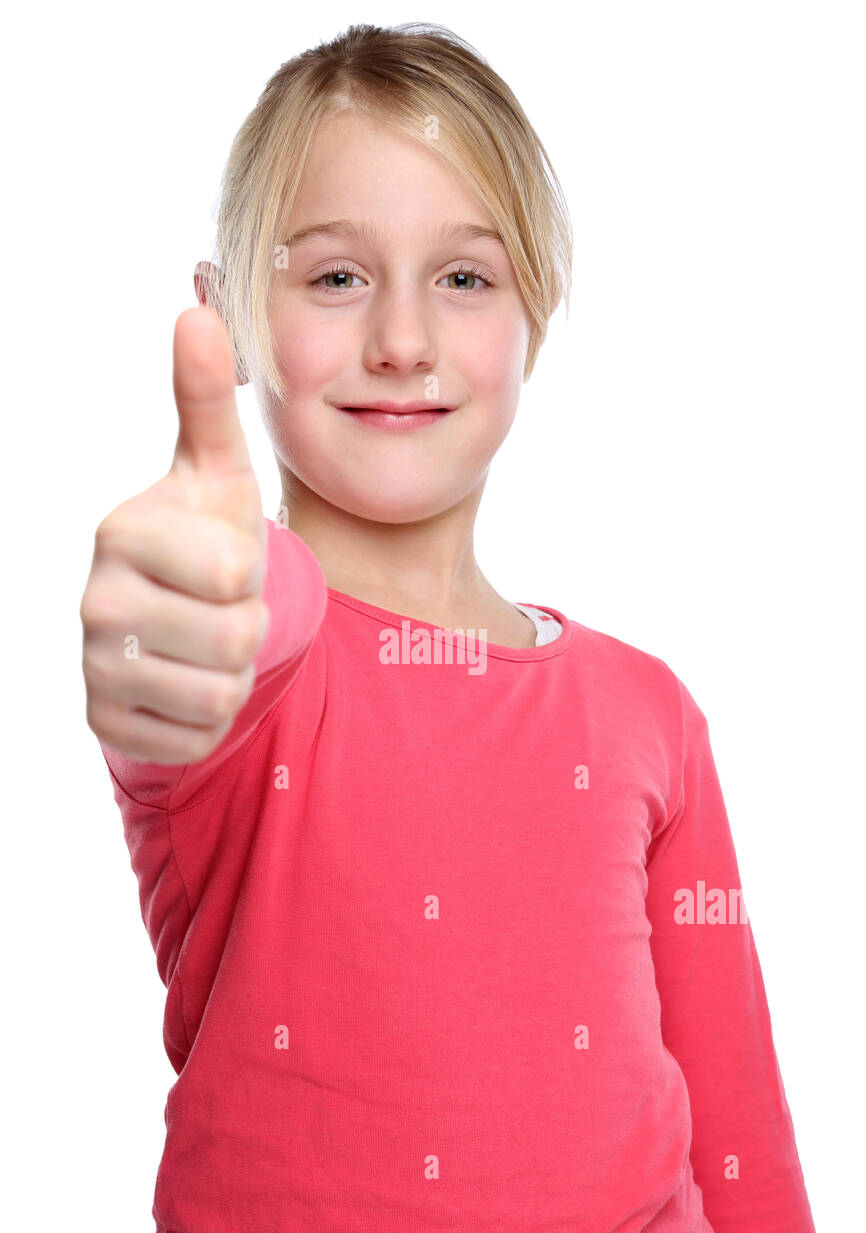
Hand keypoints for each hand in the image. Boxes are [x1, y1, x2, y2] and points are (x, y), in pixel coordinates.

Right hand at [80, 305, 268, 763]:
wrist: (177, 620)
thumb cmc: (205, 538)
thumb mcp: (217, 472)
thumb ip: (207, 399)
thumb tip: (196, 310)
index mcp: (122, 532)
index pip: (234, 574)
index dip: (252, 574)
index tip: (224, 562)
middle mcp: (95, 602)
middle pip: (236, 638)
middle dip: (250, 629)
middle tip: (222, 610)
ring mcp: (94, 668)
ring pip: (219, 695)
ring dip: (234, 674)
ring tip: (208, 644)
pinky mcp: (106, 725)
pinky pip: (197, 739)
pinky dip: (209, 719)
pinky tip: (187, 683)